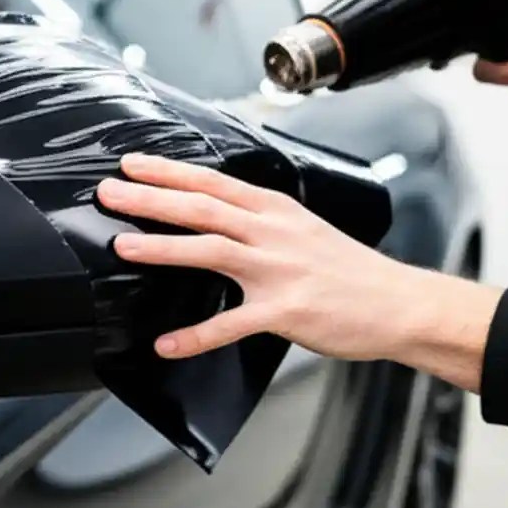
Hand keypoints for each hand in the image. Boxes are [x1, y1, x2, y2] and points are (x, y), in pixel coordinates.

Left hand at [97, 153, 502, 390]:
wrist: (398, 303)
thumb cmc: (346, 269)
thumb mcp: (301, 228)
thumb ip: (257, 221)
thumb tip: (209, 214)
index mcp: (274, 210)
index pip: (212, 182)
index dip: (168, 171)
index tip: (130, 164)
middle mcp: (273, 232)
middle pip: (202, 207)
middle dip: (151, 198)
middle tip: (108, 192)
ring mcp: (279, 270)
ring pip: (211, 251)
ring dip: (162, 248)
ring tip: (122, 247)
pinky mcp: (285, 310)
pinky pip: (231, 324)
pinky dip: (196, 335)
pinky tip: (167, 344)